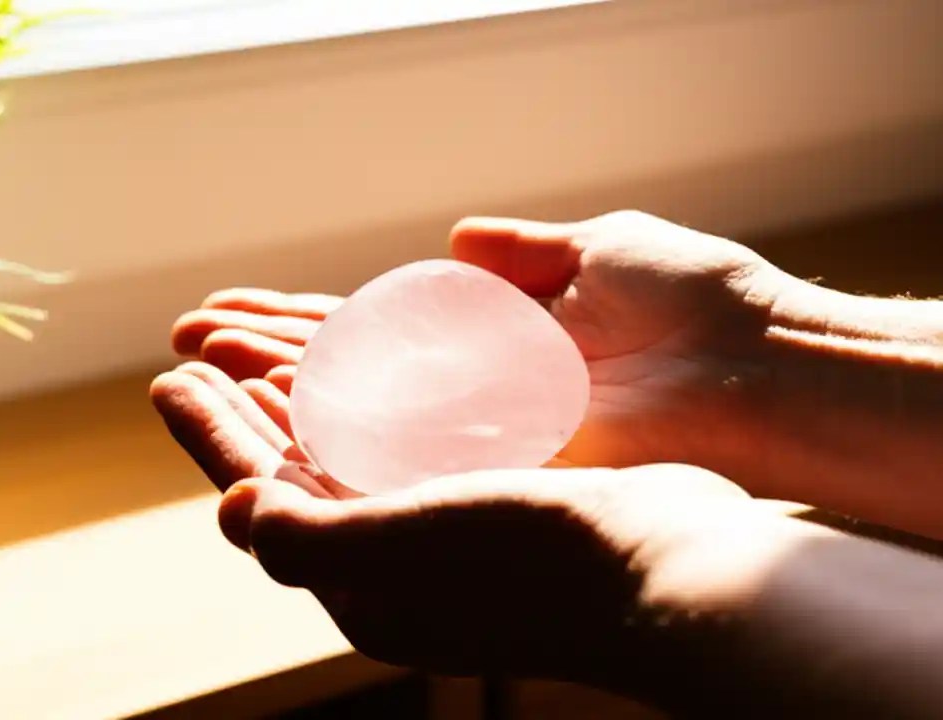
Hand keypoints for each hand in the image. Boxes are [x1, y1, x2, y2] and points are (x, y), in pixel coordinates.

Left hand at [149, 362, 778, 686]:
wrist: (673, 574)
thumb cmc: (542, 559)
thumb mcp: (411, 545)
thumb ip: (314, 532)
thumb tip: (234, 510)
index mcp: (364, 583)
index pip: (262, 497)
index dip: (209, 436)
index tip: (166, 376)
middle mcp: (398, 567)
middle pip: (295, 477)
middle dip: (240, 417)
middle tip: (194, 355)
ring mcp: (448, 541)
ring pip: (347, 462)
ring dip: (298, 410)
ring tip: (260, 362)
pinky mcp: (496, 510)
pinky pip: (407, 453)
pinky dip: (371, 413)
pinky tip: (369, 378)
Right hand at [172, 211, 792, 476]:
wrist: (758, 360)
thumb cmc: (696, 301)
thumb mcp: (599, 249)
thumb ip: (526, 250)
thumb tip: (455, 238)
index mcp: (493, 338)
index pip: (371, 329)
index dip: (298, 320)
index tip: (232, 310)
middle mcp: (471, 390)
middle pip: (344, 373)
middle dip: (263, 355)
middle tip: (185, 340)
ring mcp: (476, 428)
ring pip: (349, 409)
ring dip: (269, 386)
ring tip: (193, 365)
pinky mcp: (491, 455)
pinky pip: (388, 440)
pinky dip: (321, 419)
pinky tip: (258, 402)